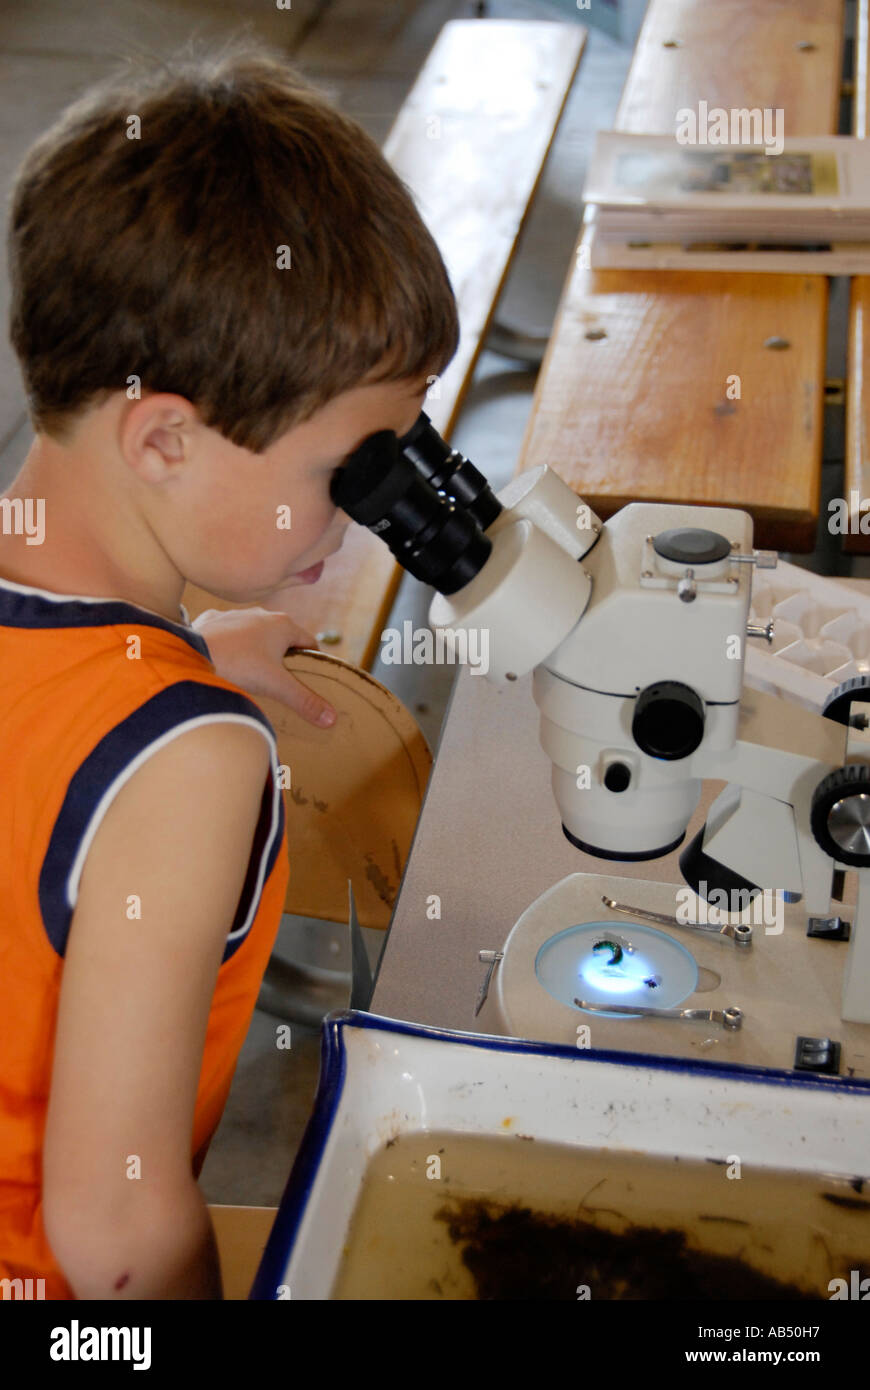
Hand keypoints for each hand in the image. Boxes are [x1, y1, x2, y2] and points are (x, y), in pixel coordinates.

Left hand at [191, 608, 336, 727]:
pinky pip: (225, 633)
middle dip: (281, 657)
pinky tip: (222, 662)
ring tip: (249, 673)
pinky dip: (227, 646)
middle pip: (280, 637)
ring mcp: (233, 614)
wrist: (189, 655)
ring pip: (252, 633)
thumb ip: (305, 701)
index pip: (308, 642)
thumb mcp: (276, 686)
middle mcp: (260, 613)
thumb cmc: (238, 665)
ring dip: (254, 649)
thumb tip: (332, 719)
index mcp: (282, 624)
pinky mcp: (210, 620)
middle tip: (279, 681)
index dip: (311, 661)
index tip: (308, 678)